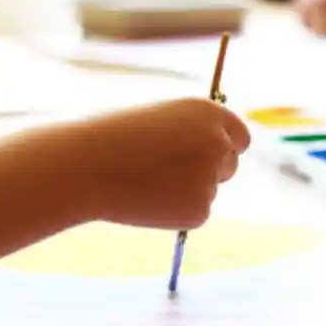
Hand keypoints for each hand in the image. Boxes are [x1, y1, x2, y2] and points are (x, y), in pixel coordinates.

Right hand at [67, 98, 250, 229]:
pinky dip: (176, 212)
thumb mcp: (157, 121)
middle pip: (230, 165)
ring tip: (144, 183)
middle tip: (169, 175)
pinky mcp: (200, 210)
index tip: (212, 157)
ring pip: (208, 191)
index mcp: (207, 112)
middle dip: (208, 172)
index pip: (239, 135)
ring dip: (185, 192)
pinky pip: (196, 213)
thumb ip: (189, 133)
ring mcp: (211, 177)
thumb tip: (207, 153)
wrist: (87, 167)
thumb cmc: (111, 138)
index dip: (225, 147)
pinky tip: (146, 200)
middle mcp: (217, 143)